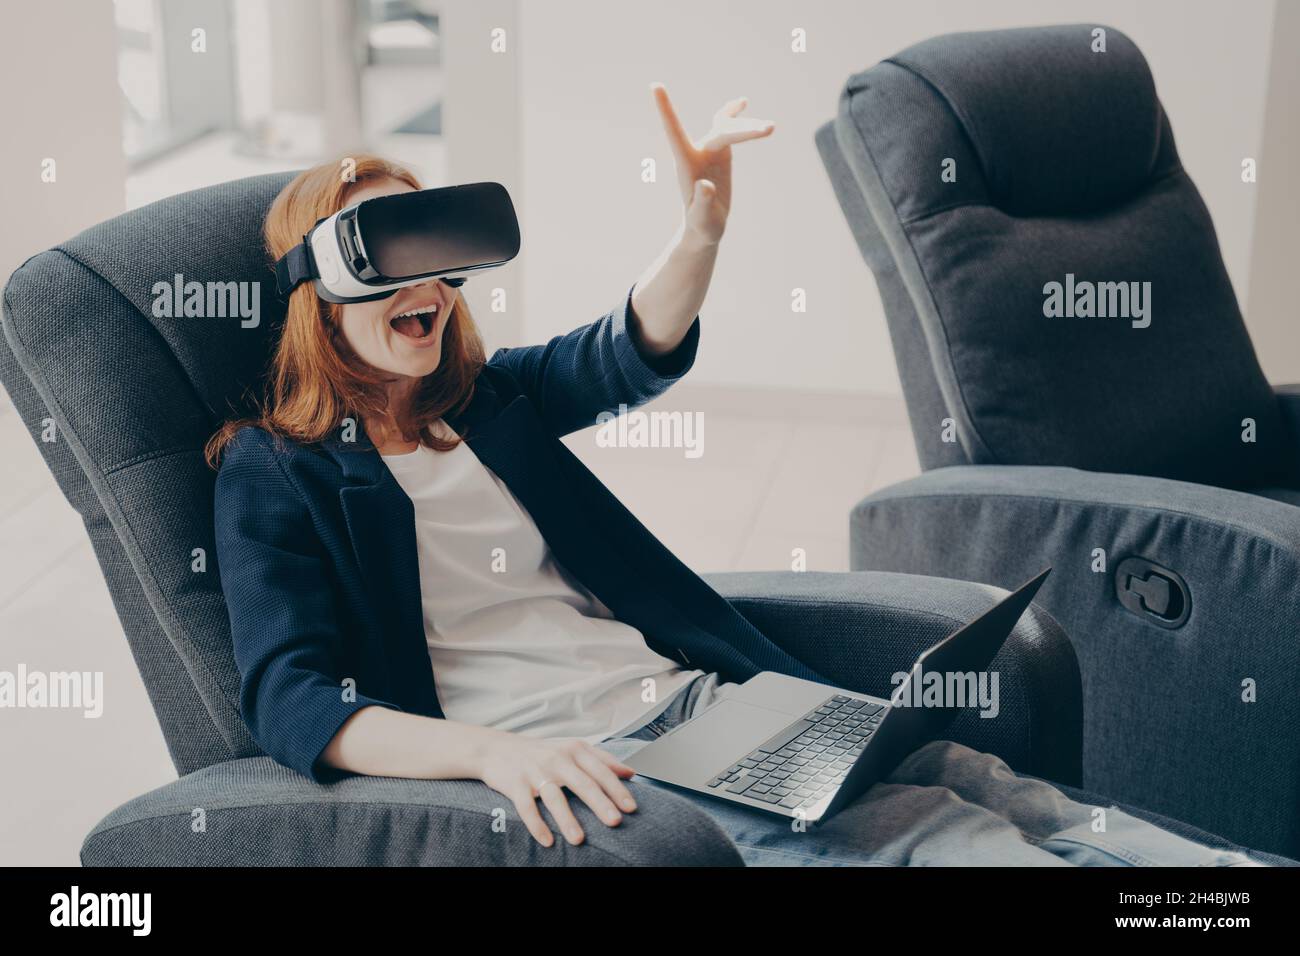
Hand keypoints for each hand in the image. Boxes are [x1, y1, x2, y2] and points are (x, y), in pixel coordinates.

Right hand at [475, 732, 638, 846]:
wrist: (497, 748)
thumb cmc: (542, 752)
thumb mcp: (573, 748)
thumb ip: (602, 759)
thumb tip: (631, 773)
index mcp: (574, 749)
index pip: (601, 770)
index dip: (617, 789)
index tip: (631, 808)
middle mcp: (556, 758)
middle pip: (582, 783)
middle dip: (600, 803)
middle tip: (615, 821)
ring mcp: (534, 771)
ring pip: (553, 797)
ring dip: (567, 819)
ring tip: (579, 839)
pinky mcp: (515, 784)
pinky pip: (526, 807)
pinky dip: (536, 825)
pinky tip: (547, 841)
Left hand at [650, 82, 774, 244]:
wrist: (705, 227)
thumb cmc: (702, 227)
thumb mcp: (703, 220)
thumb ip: (702, 203)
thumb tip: (704, 185)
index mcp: (686, 166)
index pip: (674, 132)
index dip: (666, 110)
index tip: (655, 86)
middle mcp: (696, 153)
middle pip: (720, 132)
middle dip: (742, 130)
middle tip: (769, 129)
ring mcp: (708, 150)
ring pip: (726, 127)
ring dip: (748, 127)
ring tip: (771, 128)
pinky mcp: (719, 152)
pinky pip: (727, 128)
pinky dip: (734, 115)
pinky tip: (743, 103)